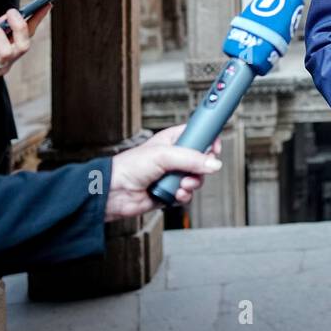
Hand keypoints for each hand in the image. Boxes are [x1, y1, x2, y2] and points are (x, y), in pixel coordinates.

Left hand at [105, 126, 222, 221]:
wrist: (115, 192)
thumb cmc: (130, 166)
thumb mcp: (164, 156)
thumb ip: (192, 158)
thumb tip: (214, 163)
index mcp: (172, 140)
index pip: (198, 135)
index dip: (208, 140)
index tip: (215, 147)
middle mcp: (174, 157)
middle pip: (202, 160)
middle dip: (201, 168)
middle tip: (194, 170)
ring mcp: (173, 175)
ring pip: (196, 179)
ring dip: (191, 184)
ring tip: (181, 185)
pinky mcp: (171, 192)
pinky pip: (187, 194)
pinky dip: (184, 196)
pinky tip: (175, 194)